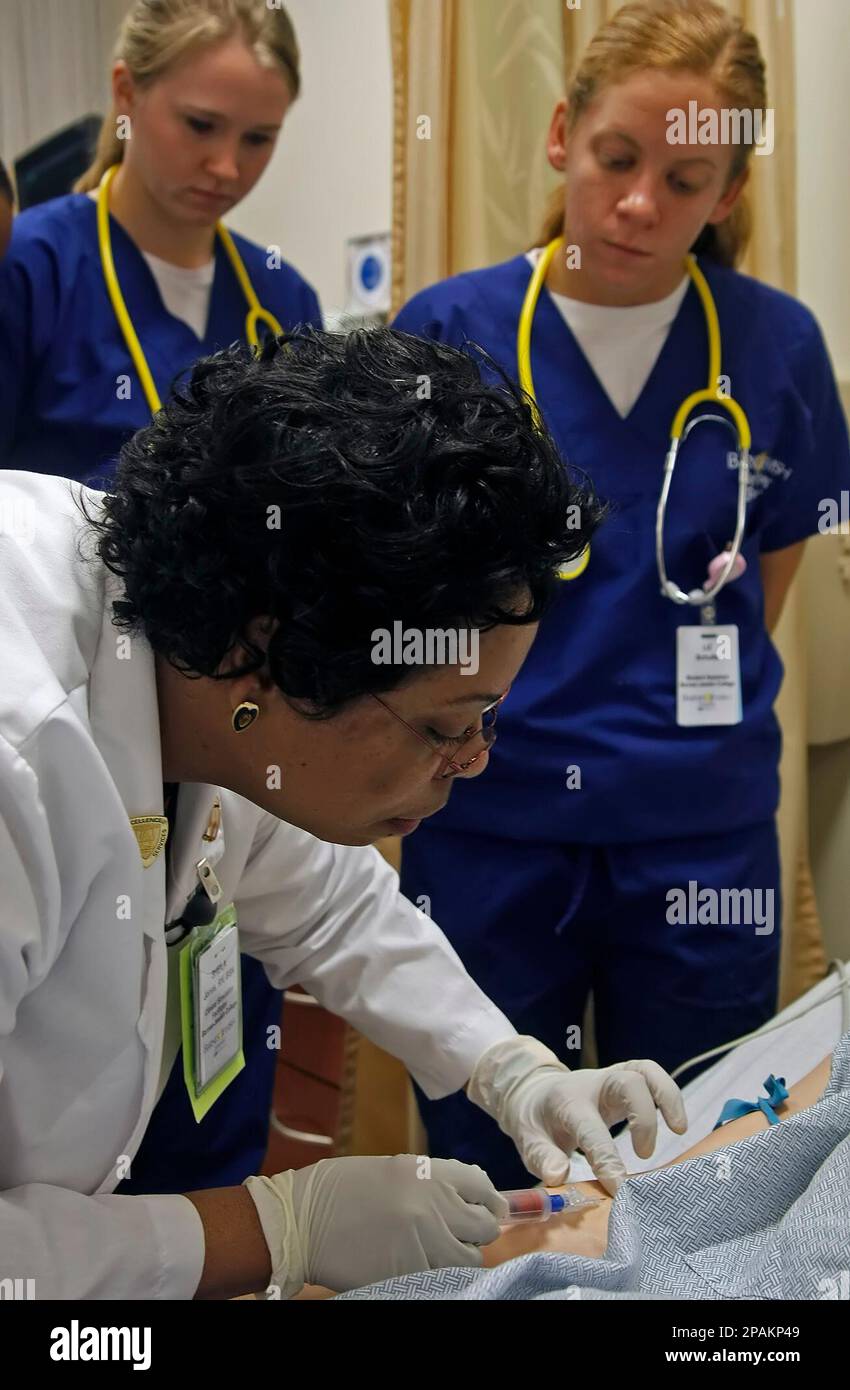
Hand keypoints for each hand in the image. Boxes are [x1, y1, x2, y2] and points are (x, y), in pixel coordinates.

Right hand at [244, 1154, 505, 1295]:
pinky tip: (417, 1263)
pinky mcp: (411, 1273)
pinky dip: (436, 1274)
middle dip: (476, 1230)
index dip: (488, 1198)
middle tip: (460, 1233)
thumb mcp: (392, 1171)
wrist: (303, 1221)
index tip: (487, 1207)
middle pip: (484, 1226)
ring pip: (468, 1258)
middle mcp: (433, 1205)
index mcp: (426, 1172)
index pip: (481, 1185)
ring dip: (458, 1255)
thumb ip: (431, 1183)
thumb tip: (467, 1200)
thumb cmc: (342, 1190)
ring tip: (435, 1250)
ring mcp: (425, 1242)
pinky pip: (442, 1278)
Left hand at [468, 1036, 687, 1195]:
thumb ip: (542, 1158)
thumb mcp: (527, 1140)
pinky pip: (652, 1076)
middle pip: (628, 1082)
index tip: (622, 1189)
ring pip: (646, 1071)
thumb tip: (559, 1176)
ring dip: (667, 1097)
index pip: (591, 1128)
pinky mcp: (625, 1078)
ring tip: (679, 1129)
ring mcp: (610, 1078)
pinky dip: (669, 1094)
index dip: (608, 1159)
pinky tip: (676, 1122)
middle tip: (644, 1155)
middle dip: (644, 1118)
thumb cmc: (535, 1121)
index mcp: (567, 1102)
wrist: (534, 1091)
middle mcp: (592, 1084)